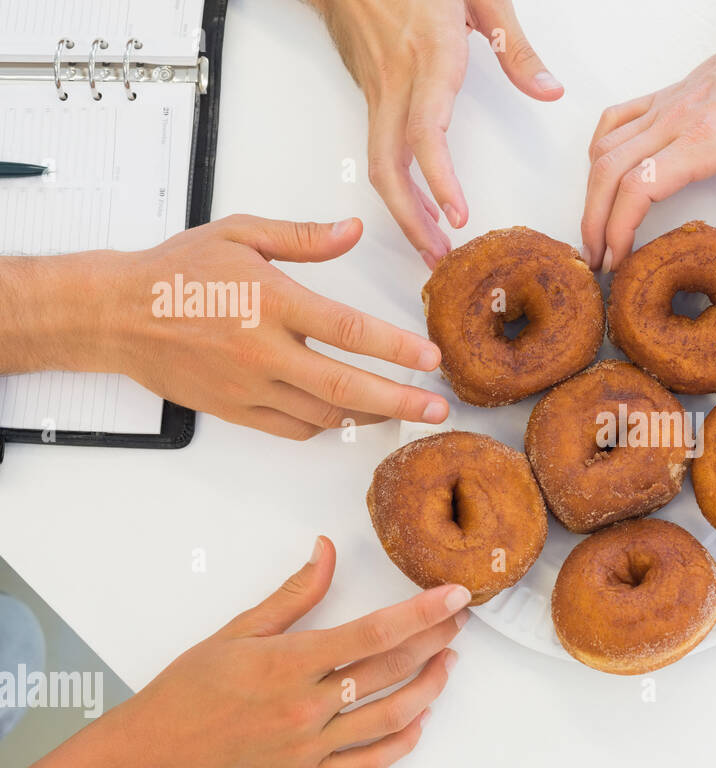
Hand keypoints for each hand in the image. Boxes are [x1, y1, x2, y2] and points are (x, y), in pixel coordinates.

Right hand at [0, 537, 469, 767]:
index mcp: (289, 663)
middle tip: (458, 619)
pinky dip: (403, 741)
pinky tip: (418, 719)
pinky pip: (369, 762)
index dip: (422, 612)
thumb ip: (294, 593)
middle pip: (391, 670)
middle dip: (434, 640)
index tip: (454, 596)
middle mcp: (305, 706)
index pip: (374, 632)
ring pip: (391, 718)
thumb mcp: (239, 631)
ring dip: (429, 688)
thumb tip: (327, 550)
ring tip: (446, 662)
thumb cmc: (188, 691)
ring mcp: (310, 746)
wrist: (150, 754)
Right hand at [59, 215, 448, 439]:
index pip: (349, 330)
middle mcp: (263, 351)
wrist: (116, 314)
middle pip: (346, 386)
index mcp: (272, 302)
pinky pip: (294, 428)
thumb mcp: (240, 235)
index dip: (396, 348)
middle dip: (401, 399)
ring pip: (325, 414)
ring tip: (403, 410)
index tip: (431, 357)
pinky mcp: (235, 410)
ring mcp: (249, 387)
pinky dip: (327, 426)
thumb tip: (352, 231)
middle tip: (438, 406)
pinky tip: (348, 415)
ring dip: (370, 415)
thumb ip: (302, 237)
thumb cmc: (177, 272)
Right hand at [312, 0, 562, 265]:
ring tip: (429, 246)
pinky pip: (379, 149)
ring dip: (403, 212)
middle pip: (390, 165)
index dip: (439, 180)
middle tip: (437, 257)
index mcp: (430, 57)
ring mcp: (378, 91)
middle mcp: (398, 82)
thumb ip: (517, 48)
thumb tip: (549, 91)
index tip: (457, 215)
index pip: (426, 133)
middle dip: (411, 219)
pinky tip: (417, 205)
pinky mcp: (370, 94)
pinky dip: (396, 186)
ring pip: (379, 163)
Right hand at [581, 0, 715, 275]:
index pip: (637, 188)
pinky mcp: (662, 97)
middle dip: (593, 222)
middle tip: (596, 259)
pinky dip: (598, 152)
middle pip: (607, 174)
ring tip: (596, 229)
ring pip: (603, 150)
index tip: (617, 260)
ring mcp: (663, 108)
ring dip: (591, 193)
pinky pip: (613, 121)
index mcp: (702, 142)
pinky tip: (603, 176)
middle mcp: (672, 123)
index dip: (617, 229)